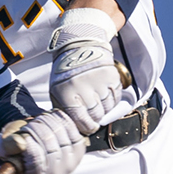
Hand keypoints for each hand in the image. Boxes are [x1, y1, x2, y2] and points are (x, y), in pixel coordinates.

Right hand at [0, 109, 86, 173]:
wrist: (33, 139)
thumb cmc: (16, 145)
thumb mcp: (4, 146)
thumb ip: (7, 146)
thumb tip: (21, 143)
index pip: (36, 158)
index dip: (29, 141)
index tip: (23, 135)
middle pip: (48, 142)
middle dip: (36, 127)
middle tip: (29, 125)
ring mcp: (70, 162)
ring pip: (59, 131)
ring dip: (46, 120)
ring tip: (38, 121)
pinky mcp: (80, 148)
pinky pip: (71, 126)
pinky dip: (59, 118)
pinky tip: (50, 118)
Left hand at [48, 8, 134, 133]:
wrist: (79, 45)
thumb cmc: (66, 72)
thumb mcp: (57, 90)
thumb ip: (64, 110)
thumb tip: (74, 128)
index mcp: (66, 92)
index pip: (80, 120)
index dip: (87, 127)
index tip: (89, 128)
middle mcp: (83, 87)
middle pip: (96, 115)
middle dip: (95, 119)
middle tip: (93, 116)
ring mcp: (98, 81)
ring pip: (107, 108)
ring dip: (104, 109)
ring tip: (97, 102)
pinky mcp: (111, 76)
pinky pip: (115, 97)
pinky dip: (112, 100)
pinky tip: (105, 95)